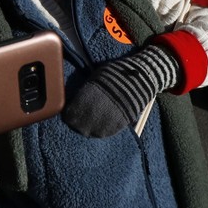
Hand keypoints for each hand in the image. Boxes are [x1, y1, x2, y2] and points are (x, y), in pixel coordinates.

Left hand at [63, 45, 178, 137]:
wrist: (140, 78)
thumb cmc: (115, 74)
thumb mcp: (97, 76)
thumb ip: (86, 89)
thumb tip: (75, 98)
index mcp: (90, 95)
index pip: (72, 112)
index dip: (68, 115)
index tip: (67, 115)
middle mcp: (97, 108)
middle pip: (80, 124)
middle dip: (76, 124)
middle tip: (75, 122)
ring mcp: (110, 117)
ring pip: (92, 131)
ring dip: (87, 130)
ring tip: (85, 127)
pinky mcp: (120, 123)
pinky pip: (106, 133)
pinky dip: (100, 133)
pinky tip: (96, 130)